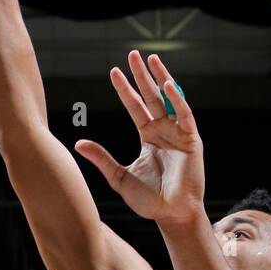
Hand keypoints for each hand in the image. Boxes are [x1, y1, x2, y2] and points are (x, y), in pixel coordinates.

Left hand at [76, 51, 203, 226]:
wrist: (170, 214)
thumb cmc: (148, 200)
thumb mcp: (118, 176)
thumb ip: (101, 158)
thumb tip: (77, 143)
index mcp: (148, 136)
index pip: (135, 107)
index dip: (125, 90)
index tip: (113, 72)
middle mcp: (164, 131)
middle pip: (151, 97)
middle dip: (142, 76)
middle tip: (132, 55)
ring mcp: (178, 133)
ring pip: (169, 99)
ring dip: (161, 79)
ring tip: (151, 59)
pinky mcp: (192, 140)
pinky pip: (184, 115)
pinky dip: (177, 99)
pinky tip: (167, 85)